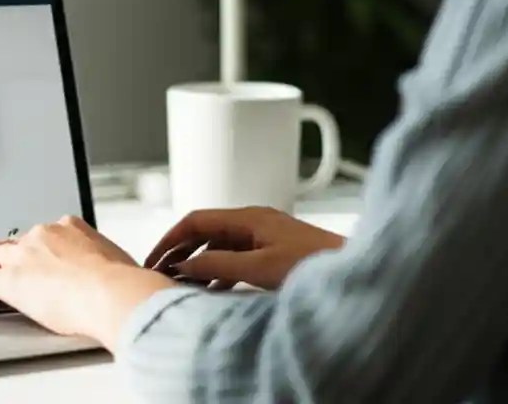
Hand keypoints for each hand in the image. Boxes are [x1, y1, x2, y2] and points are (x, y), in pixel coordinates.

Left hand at [0, 216, 176, 349]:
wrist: (114, 293)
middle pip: (17, 242)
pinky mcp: (10, 280)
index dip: (40, 249)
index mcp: (70, 227)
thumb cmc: (123, 283)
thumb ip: (107, 262)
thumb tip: (118, 274)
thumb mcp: (117, 261)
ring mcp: (25, 255)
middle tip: (12, 275)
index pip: (46, 233)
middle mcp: (44, 234)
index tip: (43, 263)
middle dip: (14, 257)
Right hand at [145, 206, 345, 289]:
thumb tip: (184, 266)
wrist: (355, 269)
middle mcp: (255, 222)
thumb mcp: (259, 267)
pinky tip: (211, 291)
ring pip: (220, 248)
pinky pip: (236, 259)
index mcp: (249, 217)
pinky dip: (218, 272)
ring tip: (180, 286)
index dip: (169, 240)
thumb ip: (218, 266)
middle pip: (205, 233)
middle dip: (180, 252)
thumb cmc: (316, 263)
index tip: (152, 259)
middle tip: (160, 274)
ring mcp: (265, 237)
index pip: (195, 221)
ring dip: (199, 265)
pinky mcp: (275, 253)